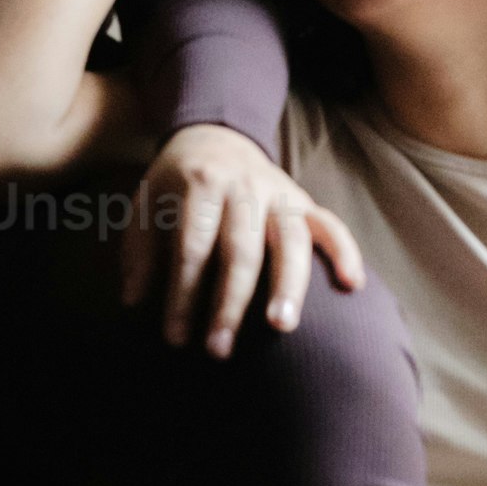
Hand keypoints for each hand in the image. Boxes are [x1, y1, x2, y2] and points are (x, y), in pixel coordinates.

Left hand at [120, 122, 362, 353]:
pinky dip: (345, 252)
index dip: (183, 295)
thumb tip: (133, 303)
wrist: (214, 135)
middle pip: (241, 249)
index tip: (175, 339)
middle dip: (230, 303)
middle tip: (219, 349)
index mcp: (199, 185)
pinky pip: (331, 225)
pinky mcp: (305, 201)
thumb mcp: (146, 206)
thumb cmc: (176, 185)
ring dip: (288, 284)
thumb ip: (140, 252)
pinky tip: (353, 285)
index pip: (192, 247)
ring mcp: (279, 193)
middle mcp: (243, 187)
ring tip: (282, 326)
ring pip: (291, 239)